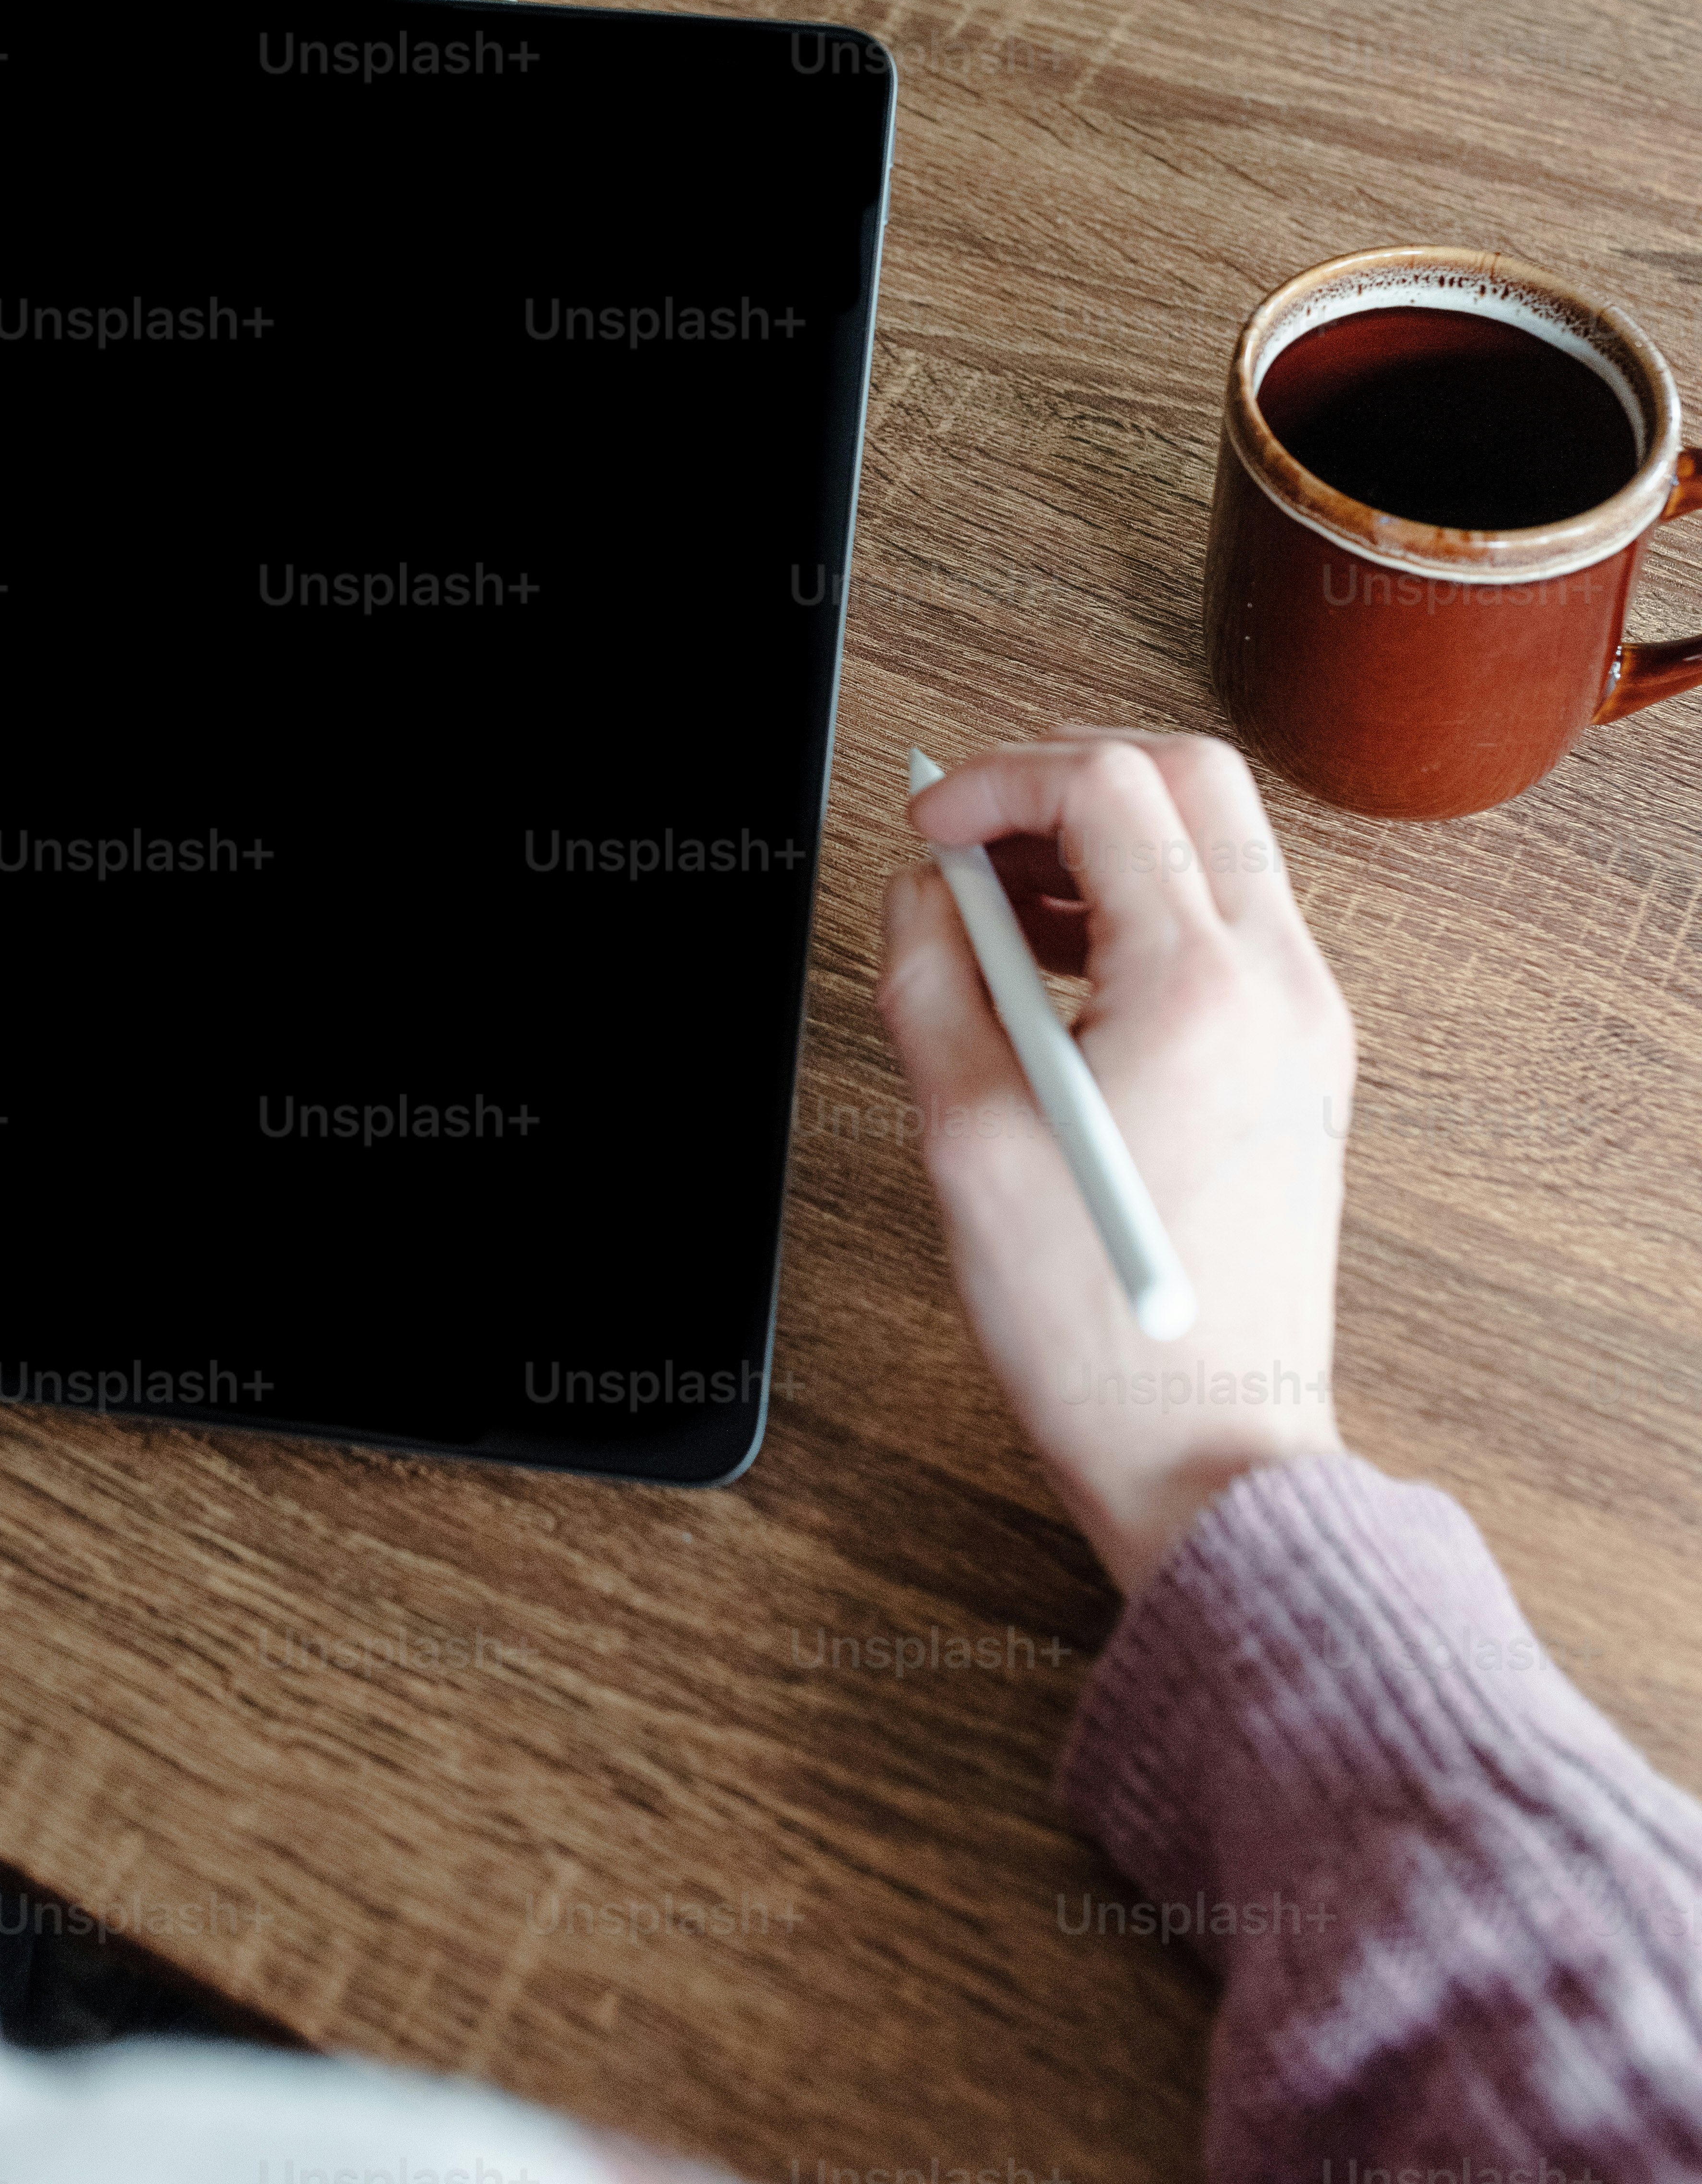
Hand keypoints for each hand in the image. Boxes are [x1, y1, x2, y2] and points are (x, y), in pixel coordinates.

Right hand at [875, 731, 1352, 1596]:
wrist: (1208, 1453)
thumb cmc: (1100, 1329)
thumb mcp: (964, 1136)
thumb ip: (929, 980)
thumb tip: (924, 891)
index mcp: (1198, 993)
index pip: (1105, 786)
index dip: (995, 781)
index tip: (928, 830)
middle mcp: (1279, 988)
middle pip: (1188, 777)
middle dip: (1063, 777)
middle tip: (973, 835)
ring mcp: (1305, 1022)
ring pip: (1217, 840)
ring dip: (1106, 837)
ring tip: (1007, 908)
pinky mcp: (1302, 1060)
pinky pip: (1231, 920)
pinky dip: (1146, 902)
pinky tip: (1066, 968)